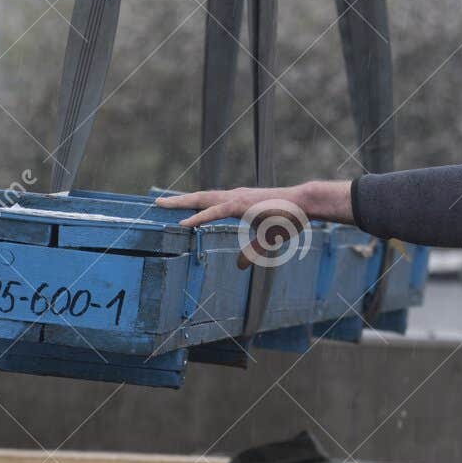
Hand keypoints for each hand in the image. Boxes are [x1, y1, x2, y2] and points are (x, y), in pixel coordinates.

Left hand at [162, 181, 353, 268]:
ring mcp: (236, 198)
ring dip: (180, 202)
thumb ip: (251, 252)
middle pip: (199, 197)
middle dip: (177, 200)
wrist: (304, 204)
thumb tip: (239, 265)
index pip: (208, 203)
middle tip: (157, 202)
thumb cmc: (288, 218)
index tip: (174, 208)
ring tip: (161, 204)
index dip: (191, 206)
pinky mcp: (242, 204)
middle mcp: (233, 197)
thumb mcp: (266, 240)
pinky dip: (199, 216)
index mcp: (237, 203)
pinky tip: (184, 222)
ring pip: (202, 199)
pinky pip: (215, 211)